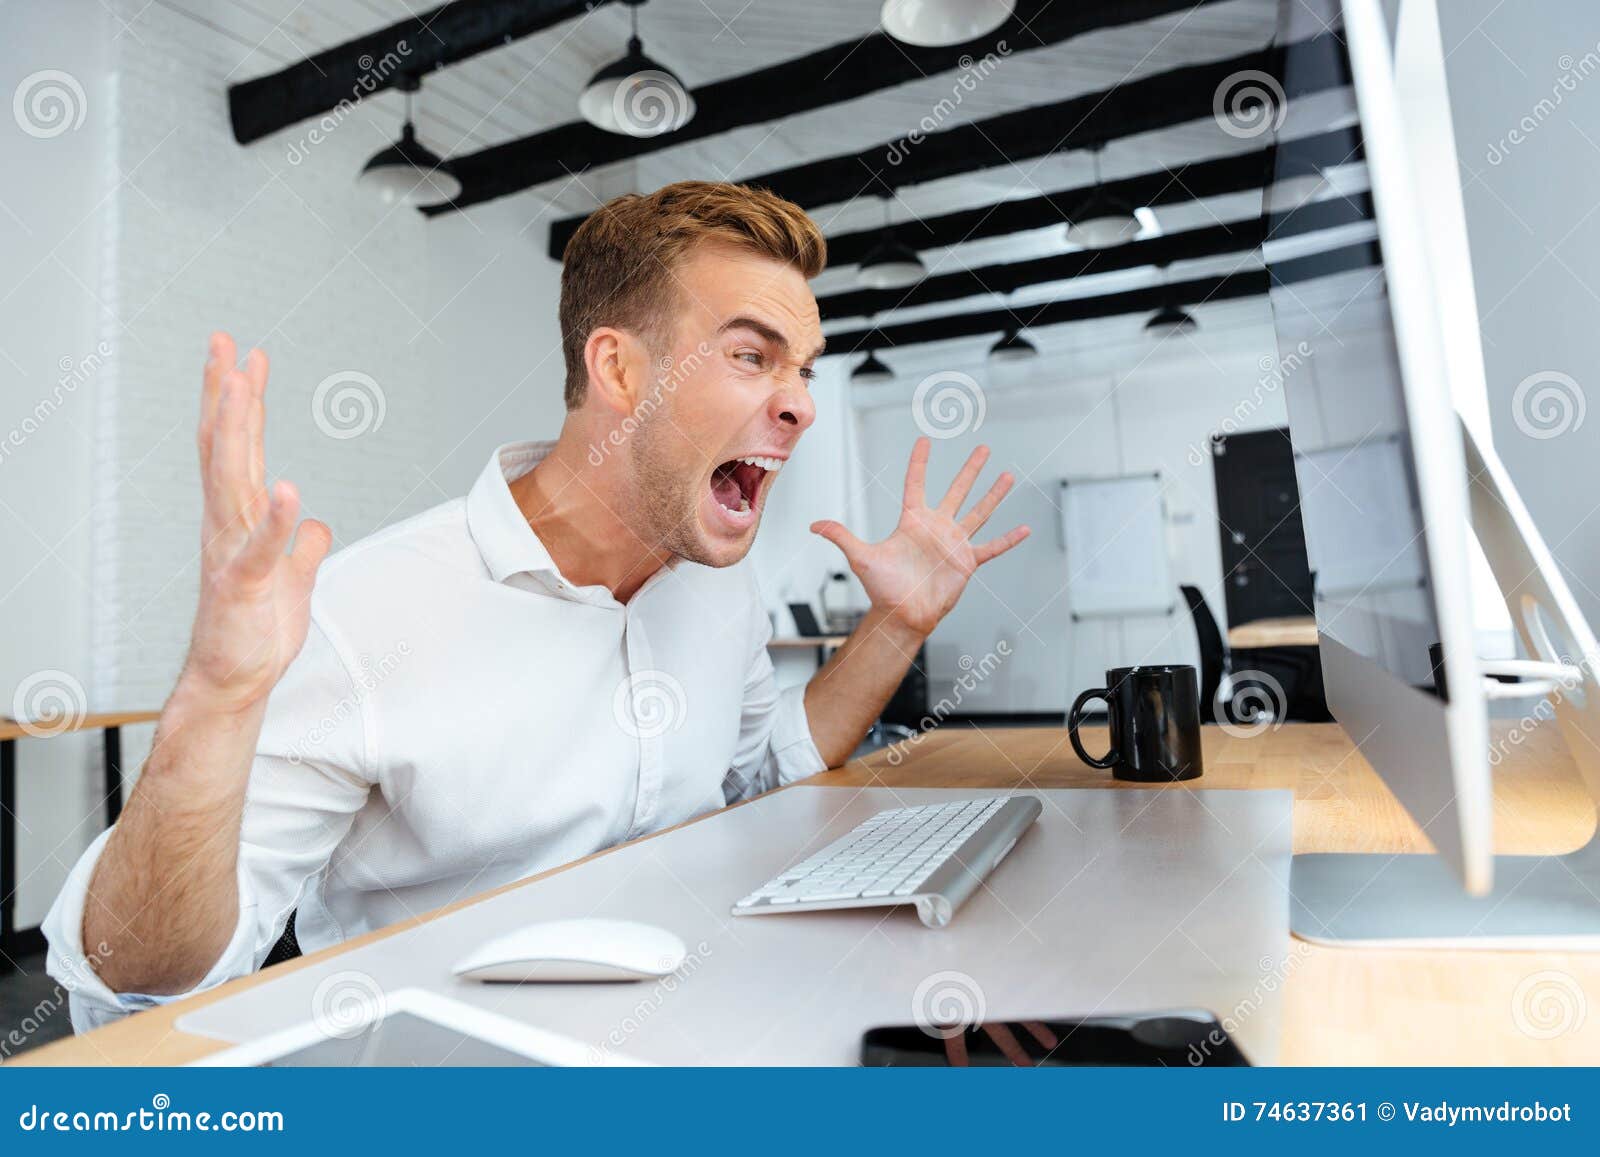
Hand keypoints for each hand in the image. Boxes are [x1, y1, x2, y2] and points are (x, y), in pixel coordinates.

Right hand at [177, 332, 331, 714]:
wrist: (235, 679)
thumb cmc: (256, 629)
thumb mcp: (293, 578)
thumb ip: (300, 544)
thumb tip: (314, 522)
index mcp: (238, 518)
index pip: (236, 448)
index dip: (240, 402)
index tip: (245, 357)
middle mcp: (227, 525)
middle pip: (224, 448)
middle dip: (226, 395)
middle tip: (226, 344)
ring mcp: (232, 553)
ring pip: (231, 481)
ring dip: (237, 433)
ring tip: (239, 387)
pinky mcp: (246, 586)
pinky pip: (262, 547)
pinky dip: (275, 518)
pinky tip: (286, 488)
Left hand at [810, 437, 1029, 636]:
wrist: (903, 614)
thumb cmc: (882, 588)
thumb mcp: (861, 557)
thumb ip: (841, 537)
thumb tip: (813, 525)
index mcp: (913, 521)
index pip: (916, 483)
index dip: (919, 462)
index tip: (925, 440)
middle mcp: (937, 527)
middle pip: (957, 490)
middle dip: (970, 469)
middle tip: (983, 448)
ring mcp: (954, 543)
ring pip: (978, 512)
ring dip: (993, 494)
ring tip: (1008, 475)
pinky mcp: (967, 562)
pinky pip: (991, 548)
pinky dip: (1008, 539)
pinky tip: (1024, 528)